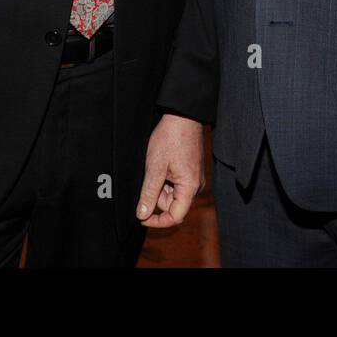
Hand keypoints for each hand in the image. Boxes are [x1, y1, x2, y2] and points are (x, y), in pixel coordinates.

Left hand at [136, 114, 204, 228]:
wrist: (182, 116)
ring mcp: (193, 178)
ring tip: (156, 165)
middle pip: (172, 204)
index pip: (175, 216)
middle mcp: (195, 185)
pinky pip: (175, 183)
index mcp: (189, 187)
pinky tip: (161, 164)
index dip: (158, 221)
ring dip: (160, 185)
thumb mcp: (155, 167)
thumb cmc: (171, 138)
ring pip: (172, 193)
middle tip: (149, 176)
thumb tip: (142, 214)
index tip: (142, 217)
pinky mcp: (190, 171)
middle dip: (157, 196)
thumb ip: (149, 194)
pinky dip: (165, 178)